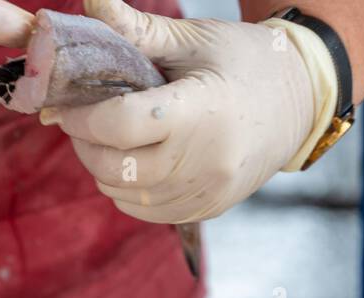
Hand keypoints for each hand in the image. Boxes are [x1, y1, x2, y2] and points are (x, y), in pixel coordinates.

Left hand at [44, 0, 334, 222]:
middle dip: (85, 144)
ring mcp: (207, 190)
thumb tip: (89, 2)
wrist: (299, 102)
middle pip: (115, 167)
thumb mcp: (194, 39)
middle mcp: (205, 160)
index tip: (64, 107)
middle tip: (79, 121)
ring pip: (124, 194)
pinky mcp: (207, 208)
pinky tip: (130, 162)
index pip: (121, 125)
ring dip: (102, 169)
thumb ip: (137, 29)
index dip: (82, 118)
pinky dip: (125, 190)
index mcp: (200, 111)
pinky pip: (146, 211)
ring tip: (106, 140)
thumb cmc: (243, 61)